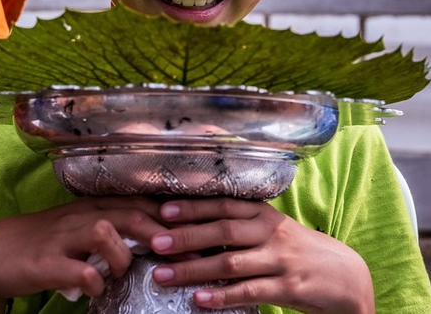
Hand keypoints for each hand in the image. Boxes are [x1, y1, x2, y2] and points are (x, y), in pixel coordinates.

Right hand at [0, 197, 168, 312]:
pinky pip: (79, 270)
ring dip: (122, 254)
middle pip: (127, 213)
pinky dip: (94, 282)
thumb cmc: (42, 242)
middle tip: (178, 254)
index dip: (166, 215)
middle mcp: (77, 216)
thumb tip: (156, 237)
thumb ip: (111, 228)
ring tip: (122, 271)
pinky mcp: (45, 263)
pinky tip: (95, 289)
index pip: (135, 201)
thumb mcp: (77, 228)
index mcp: (89, 207)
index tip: (193, 231)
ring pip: (104, 231)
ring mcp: (61, 239)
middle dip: (159, 233)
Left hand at [149, 199, 374, 313]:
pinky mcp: (289, 287)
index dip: (193, 207)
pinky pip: (250, 291)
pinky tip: (200, 299)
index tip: (163, 210)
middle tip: (156, 242)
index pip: (223, 205)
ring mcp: (280, 259)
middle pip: (223, 230)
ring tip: (164, 275)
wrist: (347, 276)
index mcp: (263, 214)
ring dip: (194, 270)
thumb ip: (240, 225)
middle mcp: (271, 232)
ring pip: (230, 263)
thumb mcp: (273, 228)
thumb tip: (191, 226)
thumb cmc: (298, 249)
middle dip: (186, 236)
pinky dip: (222, 296)